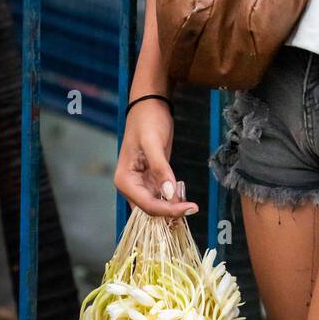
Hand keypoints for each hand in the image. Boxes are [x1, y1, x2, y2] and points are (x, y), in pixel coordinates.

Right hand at [114, 97, 198, 219]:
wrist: (150, 106)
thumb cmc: (148, 121)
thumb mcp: (153, 143)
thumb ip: (160, 169)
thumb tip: (169, 194)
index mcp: (125, 180)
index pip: (147, 205)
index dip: (168, 210)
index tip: (190, 208)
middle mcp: (130, 186)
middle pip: (151, 210)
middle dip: (170, 213)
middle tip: (193, 209)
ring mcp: (141, 184)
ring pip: (156, 206)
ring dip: (172, 210)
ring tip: (191, 209)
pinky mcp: (152, 179)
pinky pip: (161, 197)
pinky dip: (172, 200)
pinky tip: (185, 201)